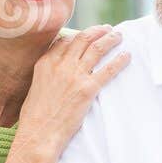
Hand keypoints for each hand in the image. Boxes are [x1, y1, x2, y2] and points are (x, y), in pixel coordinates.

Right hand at [21, 25, 128, 151]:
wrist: (39, 133)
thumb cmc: (35, 117)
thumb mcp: (36, 88)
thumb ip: (47, 75)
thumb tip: (55, 75)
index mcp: (46, 63)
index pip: (65, 41)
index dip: (79, 36)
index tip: (88, 35)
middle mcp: (61, 64)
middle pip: (83, 38)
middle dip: (97, 31)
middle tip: (107, 29)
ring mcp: (75, 75)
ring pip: (97, 48)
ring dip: (110, 39)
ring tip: (119, 36)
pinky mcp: (87, 89)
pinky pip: (108, 69)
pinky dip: (119, 61)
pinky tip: (127, 56)